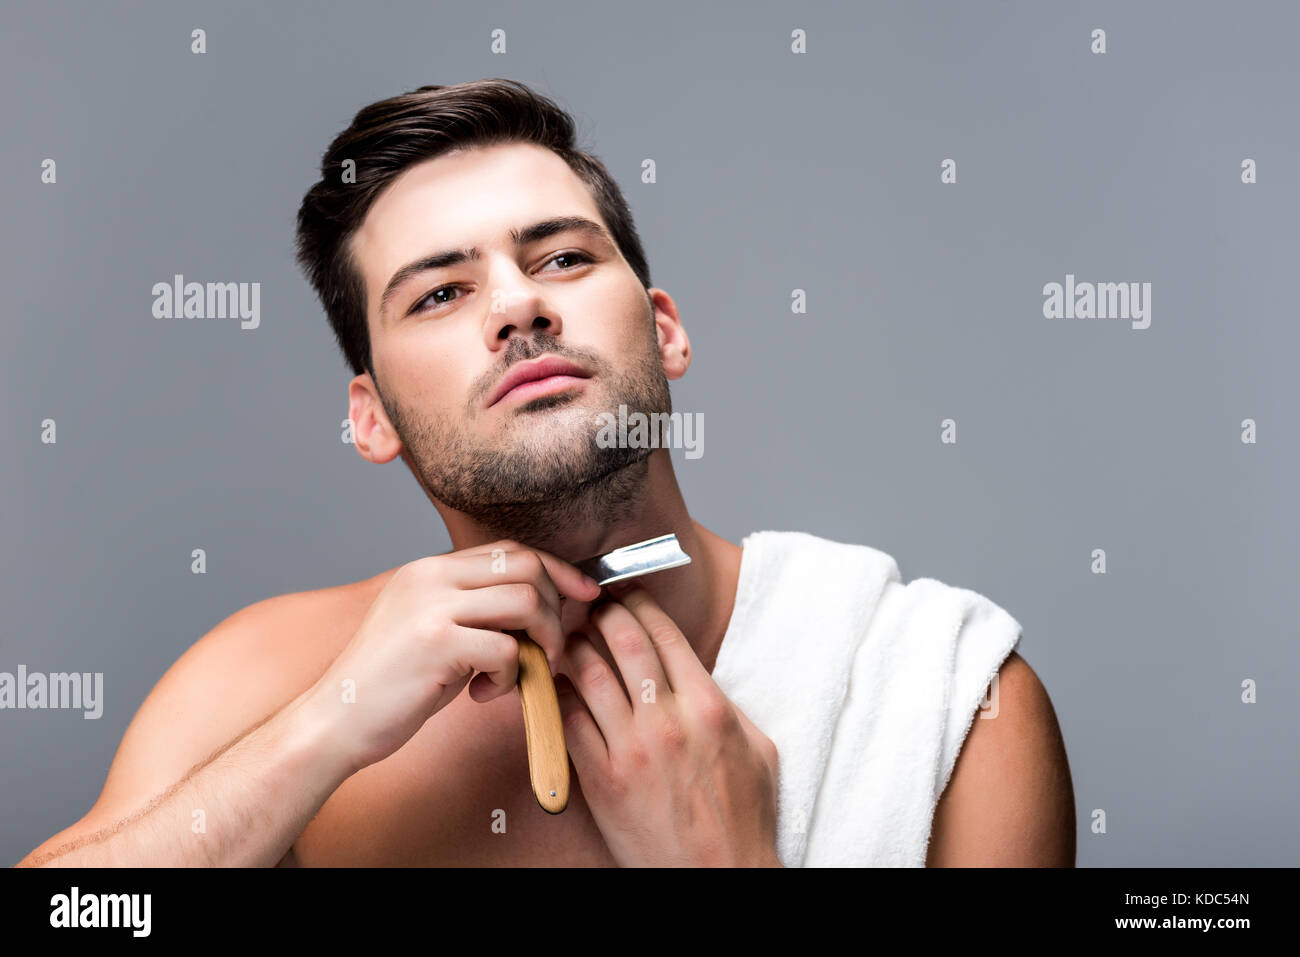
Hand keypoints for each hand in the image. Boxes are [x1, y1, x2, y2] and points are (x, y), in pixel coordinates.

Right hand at [310, 539, 600, 772]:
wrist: (333, 721)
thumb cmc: (389, 684)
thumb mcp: (432, 630)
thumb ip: (476, 609)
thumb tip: (540, 604)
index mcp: (429, 569)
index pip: (511, 550)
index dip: (557, 569)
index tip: (586, 592)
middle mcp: (429, 576)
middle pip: (526, 567)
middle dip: (554, 609)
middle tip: (548, 649)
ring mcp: (431, 606)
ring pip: (525, 601)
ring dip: (540, 641)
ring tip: (518, 671)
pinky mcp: (436, 643)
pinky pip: (508, 647)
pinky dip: (511, 675)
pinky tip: (482, 693)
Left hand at [556, 582, 780, 866]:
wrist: (720, 876)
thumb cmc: (742, 815)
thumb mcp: (756, 747)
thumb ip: (723, 701)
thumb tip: (693, 668)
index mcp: (710, 706)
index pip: (665, 633)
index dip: (640, 603)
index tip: (627, 591)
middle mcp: (668, 721)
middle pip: (622, 641)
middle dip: (601, 613)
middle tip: (590, 604)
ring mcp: (630, 750)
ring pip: (588, 674)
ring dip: (574, 647)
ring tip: (567, 637)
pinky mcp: (600, 781)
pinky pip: (569, 722)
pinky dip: (560, 696)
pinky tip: (558, 686)